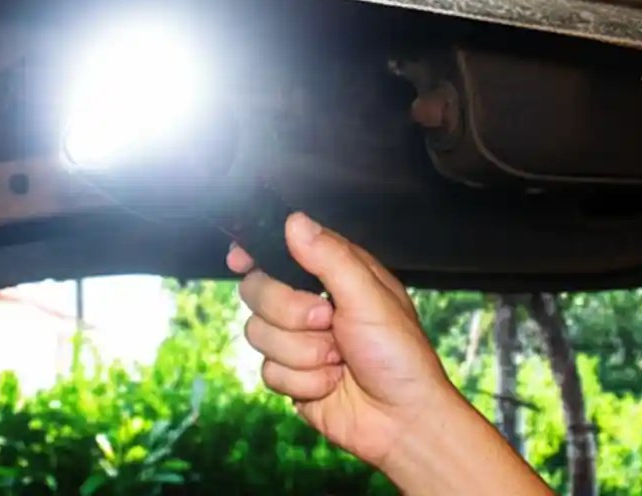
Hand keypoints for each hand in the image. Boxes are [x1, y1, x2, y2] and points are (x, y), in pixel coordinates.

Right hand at [227, 212, 452, 469]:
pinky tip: (331, 385)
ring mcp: (297, 340)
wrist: (402, 421)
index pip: (281, 249)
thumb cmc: (399, 356)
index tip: (240, 259)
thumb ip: (330, 259)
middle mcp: (310, 302)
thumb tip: (293, 221)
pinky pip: (268, 371)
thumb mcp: (369, 298)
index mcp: (333, 274)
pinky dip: (303, 381)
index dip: (255, 252)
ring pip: (258, 333)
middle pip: (257, 290)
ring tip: (338, 361)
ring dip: (302, 353)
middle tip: (327, 322)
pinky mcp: (291, 375)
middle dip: (290, 312)